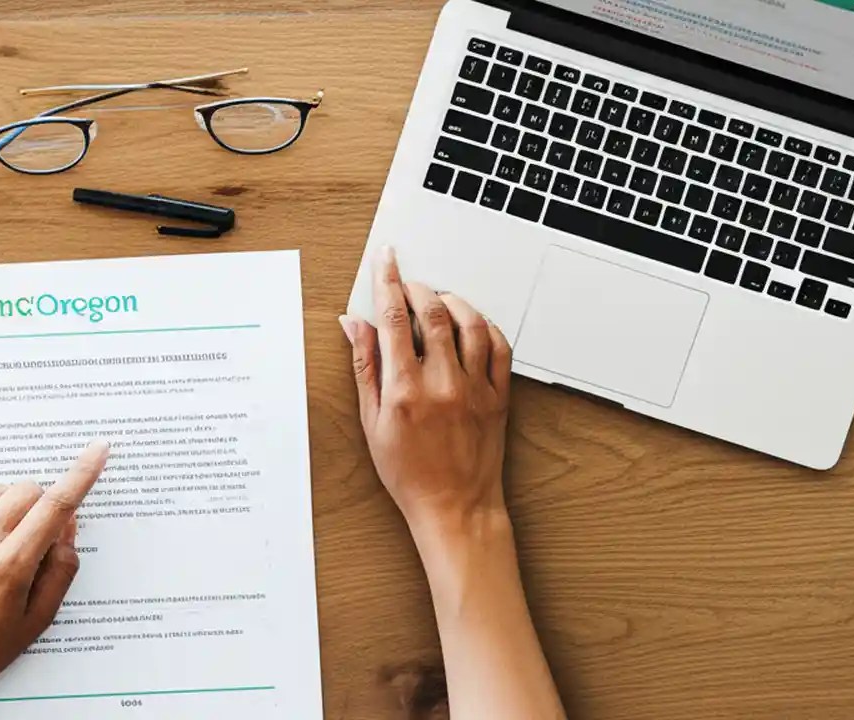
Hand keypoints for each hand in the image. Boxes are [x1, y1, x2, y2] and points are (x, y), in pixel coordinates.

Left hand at [0, 440, 110, 719]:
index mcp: (10, 568)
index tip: (98, 450)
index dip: (82, 474)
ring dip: (3, 505)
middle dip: (37, 506)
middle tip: (29, 536)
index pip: (56, 506)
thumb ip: (62, 568)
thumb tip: (68, 523)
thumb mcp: (39, 618)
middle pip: (25, 491)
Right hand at [340, 247, 511, 534]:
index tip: (386, 259)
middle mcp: (441, 384)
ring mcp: (474, 389)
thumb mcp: (372, 423)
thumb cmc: (408, 473)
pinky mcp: (498, 397)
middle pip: (432, 312)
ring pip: (470, 322)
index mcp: (404, 390)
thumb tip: (354, 325)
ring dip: (453, 300)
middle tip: (409, 282)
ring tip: (439, 298)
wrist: (454, 507)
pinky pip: (499, 347)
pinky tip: (472, 324)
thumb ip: (364, 368)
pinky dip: (486, 325)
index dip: (387, 281)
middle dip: (418, 287)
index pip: (393, 318)